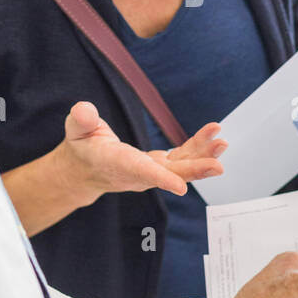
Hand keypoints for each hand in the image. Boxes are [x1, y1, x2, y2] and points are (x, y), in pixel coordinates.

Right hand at [57, 101, 225, 206]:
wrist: (85, 169)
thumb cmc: (81, 146)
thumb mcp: (75, 129)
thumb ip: (80, 120)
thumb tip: (83, 110)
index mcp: (116, 163)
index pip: (140, 171)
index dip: (161, 179)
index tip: (182, 187)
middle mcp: (138, 172)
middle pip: (169, 174)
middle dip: (195, 170)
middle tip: (219, 165)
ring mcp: (151, 171)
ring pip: (181, 168)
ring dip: (203, 158)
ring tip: (222, 144)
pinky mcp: (159, 165)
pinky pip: (182, 159)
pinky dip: (199, 149)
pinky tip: (215, 138)